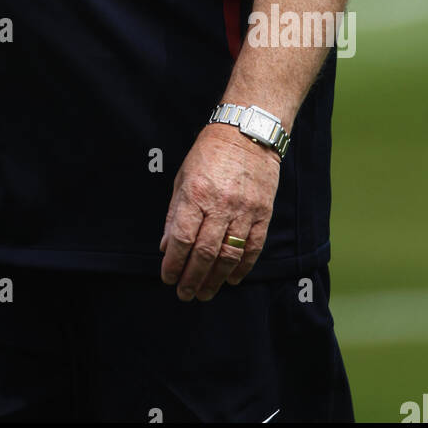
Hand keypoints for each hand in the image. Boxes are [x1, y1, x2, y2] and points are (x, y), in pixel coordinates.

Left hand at [159, 123, 280, 300]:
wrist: (247, 134)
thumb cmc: (209, 153)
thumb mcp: (183, 177)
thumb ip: (174, 213)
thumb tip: (165, 246)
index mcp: (196, 193)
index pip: (181, 237)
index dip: (173, 263)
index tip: (167, 277)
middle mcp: (220, 204)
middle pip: (205, 252)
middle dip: (193, 278)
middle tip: (185, 294)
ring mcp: (244, 210)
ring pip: (229, 255)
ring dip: (215, 279)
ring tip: (205, 293)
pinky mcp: (263, 213)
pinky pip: (253, 247)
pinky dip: (242, 267)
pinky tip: (231, 279)